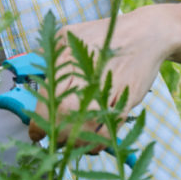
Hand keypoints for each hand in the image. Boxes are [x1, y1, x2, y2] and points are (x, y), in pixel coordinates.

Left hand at [27, 5, 178, 151]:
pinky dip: (100, 142)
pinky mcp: (126, 99)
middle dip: (56, 133)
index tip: (36, 134)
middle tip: (54, 141)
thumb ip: (50, 50)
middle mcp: (86, 75)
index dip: (40, 121)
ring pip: (87, 124)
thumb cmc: (104, 35)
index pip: (48, 97)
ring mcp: (108, 88)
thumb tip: (36, 66)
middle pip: (65, 113)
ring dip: (77, 141)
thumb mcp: (70, 33)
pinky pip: (111, 128)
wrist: (144, 34)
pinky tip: (94, 146)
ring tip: (71, 146)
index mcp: (68, 59)